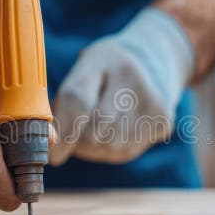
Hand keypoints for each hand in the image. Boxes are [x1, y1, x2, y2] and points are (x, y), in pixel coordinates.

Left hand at [50, 8, 194, 164]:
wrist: (154, 58)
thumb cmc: (104, 72)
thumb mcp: (80, 73)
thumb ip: (63, 105)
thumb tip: (51, 147)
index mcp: (102, 59)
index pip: (77, 101)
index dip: (62, 133)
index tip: (53, 155)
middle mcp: (130, 78)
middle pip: (92, 133)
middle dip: (79, 140)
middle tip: (80, 127)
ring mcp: (150, 101)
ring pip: (108, 148)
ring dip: (95, 147)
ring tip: (102, 124)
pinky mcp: (163, 121)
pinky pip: (124, 152)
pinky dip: (113, 149)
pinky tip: (120, 128)